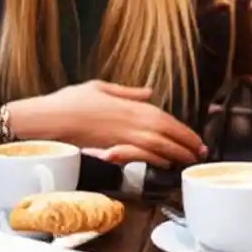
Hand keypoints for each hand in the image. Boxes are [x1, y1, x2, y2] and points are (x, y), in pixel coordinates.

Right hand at [18, 80, 207, 166]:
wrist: (51, 118)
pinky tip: (165, 164)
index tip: (195, 137)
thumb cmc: (71, 101)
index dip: (184, 129)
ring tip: (189, 159)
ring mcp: (125, 136)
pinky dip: (157, 159)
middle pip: (169, 134)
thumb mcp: (101, 87)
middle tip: (201, 152)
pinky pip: (143, 155)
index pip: (167, 118)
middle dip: (188, 144)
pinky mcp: (115, 149)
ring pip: (160, 146)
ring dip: (177, 153)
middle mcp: (133, 121)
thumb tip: (148, 92)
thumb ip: (128, 92)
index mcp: (132, 105)